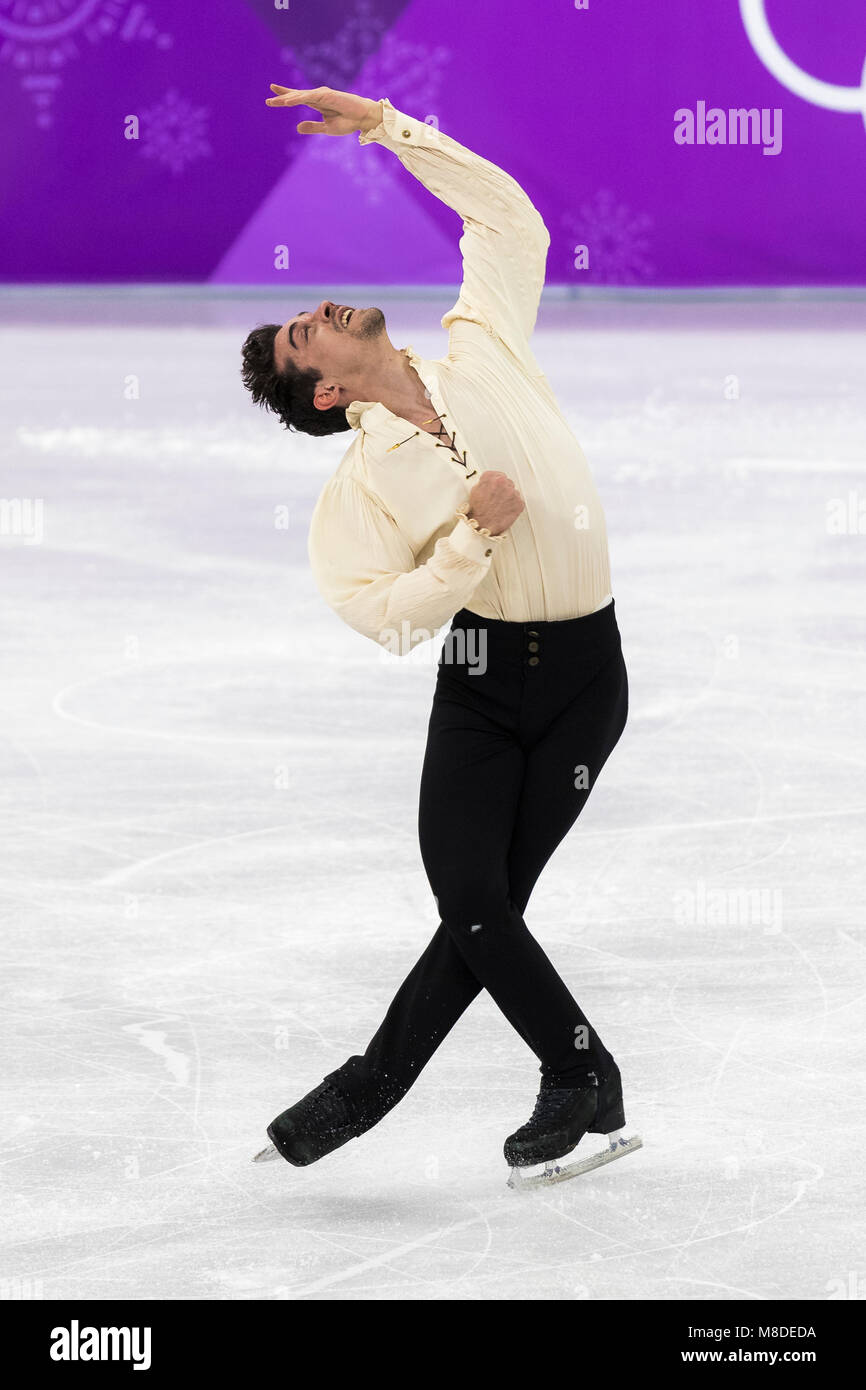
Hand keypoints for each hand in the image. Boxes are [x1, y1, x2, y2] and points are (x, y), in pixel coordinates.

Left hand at [265, 85, 382, 136]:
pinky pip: (309, 97)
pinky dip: (298, 99)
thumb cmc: (348, 122)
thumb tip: (297, 127)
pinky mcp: (327, 96)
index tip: (271, 100)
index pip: (297, 99)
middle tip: (268, 99)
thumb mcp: (327, 128)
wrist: (363, 118)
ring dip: (288, 99)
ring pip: (301, 96)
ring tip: (275, 102)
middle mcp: (318, 97)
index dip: (285, 98)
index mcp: (317, 103)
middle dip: (282, 96)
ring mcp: (322, 95)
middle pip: (296, 95)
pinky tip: (288, 102)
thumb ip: (312, 127)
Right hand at [466, 471, 524, 535]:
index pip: (498, 475)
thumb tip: (490, 481)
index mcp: (491, 477)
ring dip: (509, 497)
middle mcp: (503, 482)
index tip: (496, 487)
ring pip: (513, 492)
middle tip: (497, 499)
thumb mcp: (475, 490)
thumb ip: (485, 482)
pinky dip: (514, 505)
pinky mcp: (519, 503)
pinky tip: (505, 510)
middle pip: (507, 482)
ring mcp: (512, 493)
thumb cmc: (478, 511)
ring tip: (500, 506)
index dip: (497, 483)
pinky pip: (519, 501)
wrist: (483, 526)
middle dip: (504, 490)